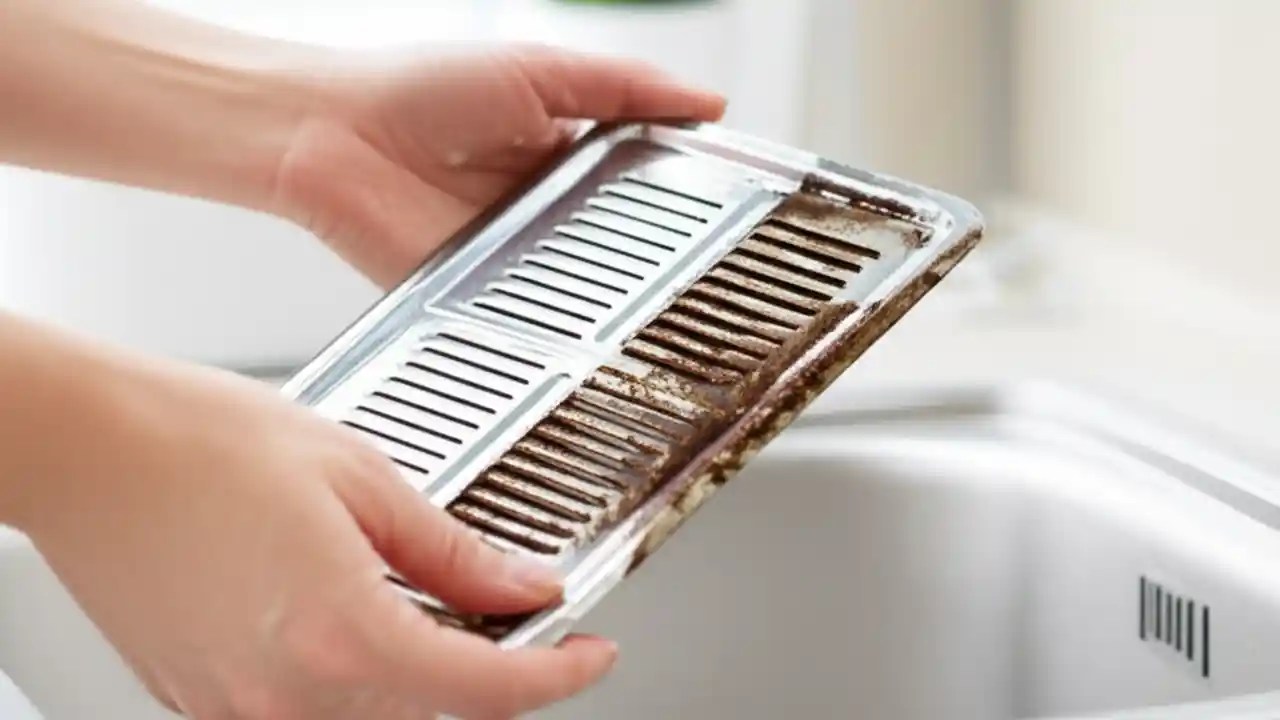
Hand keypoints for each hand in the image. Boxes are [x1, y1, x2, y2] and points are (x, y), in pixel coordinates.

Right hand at [18, 352, 615, 718]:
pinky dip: (357, 680)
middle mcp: (289, 691)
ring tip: (438, 612)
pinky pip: (308, 714)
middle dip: (494, 676)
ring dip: (424, 682)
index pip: (487, 691)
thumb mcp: (359, 477)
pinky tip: (358, 619)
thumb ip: (453, 550)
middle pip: (435, 714)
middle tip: (520, 619)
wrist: (87, 449)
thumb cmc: (199, 442)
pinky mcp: (203, 702)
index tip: (590, 655)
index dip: (558, 677)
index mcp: (342, 632)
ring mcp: (240, 707)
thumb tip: (523, 587)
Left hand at [270, 45, 726, 287]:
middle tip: (718, 259)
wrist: (327, 137)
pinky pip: (538, 315)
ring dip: (621, 286)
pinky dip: (565, 319)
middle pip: (627, 236)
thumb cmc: (417, 88)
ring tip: (668, 289)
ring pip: (591, 282)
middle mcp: (549, 207)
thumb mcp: (541, 70)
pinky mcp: (487, 296)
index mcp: (568, 149)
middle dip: (665, 249)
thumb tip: (710, 104)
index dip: (689, 190)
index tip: (744, 203)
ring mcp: (520, 255)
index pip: (647, 176)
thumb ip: (626, 86)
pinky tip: (598, 318)